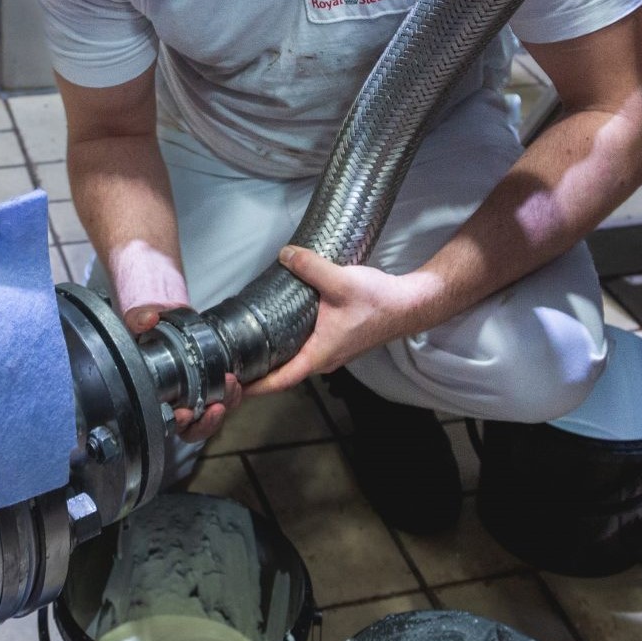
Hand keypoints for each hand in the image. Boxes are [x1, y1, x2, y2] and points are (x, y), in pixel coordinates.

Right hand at [122, 302, 243, 442]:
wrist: (165, 325)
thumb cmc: (145, 331)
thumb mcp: (137, 323)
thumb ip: (137, 320)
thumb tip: (149, 319)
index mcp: (151, 396)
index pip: (162, 420)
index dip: (174, 422)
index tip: (182, 414)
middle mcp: (172, 403)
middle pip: (190, 429)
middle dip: (205, 422)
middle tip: (216, 407)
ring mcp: (193, 398)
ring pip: (210, 417)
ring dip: (224, 404)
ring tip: (231, 384)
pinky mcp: (211, 389)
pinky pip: (224, 401)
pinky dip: (232, 395)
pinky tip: (235, 382)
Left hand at [244, 245, 439, 396]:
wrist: (410, 304)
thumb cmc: (378, 301)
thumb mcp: (340, 281)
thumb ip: (309, 267)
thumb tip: (284, 254)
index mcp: (320, 355)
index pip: (281, 379)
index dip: (255, 386)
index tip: (233, 386)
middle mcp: (324, 360)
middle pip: (284, 372)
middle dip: (259, 371)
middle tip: (231, 361)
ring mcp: (332, 352)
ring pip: (296, 360)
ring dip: (274, 356)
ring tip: (248, 344)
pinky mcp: (338, 340)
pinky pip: (307, 348)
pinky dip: (289, 344)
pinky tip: (278, 325)